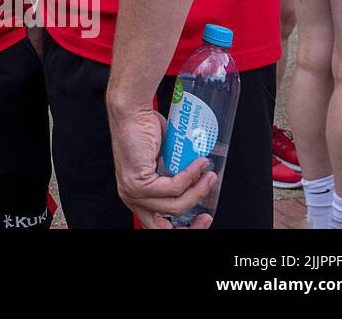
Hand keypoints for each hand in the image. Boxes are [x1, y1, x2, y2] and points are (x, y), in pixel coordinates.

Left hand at [108, 99, 215, 227]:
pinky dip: (191, 176)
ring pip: (175, 206)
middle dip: (193, 224)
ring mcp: (133, 192)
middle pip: (167, 224)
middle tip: (208, 208)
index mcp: (138, 197)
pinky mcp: (138, 182)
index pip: (160, 226)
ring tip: (209, 174)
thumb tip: (202, 185)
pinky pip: (173, 188)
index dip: (185, 228)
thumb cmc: (146, 131)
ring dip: (198, 192)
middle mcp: (132, 198)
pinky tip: (199, 164)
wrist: (132, 112)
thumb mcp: (165, 163)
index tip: (204, 218)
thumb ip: (177, 178)